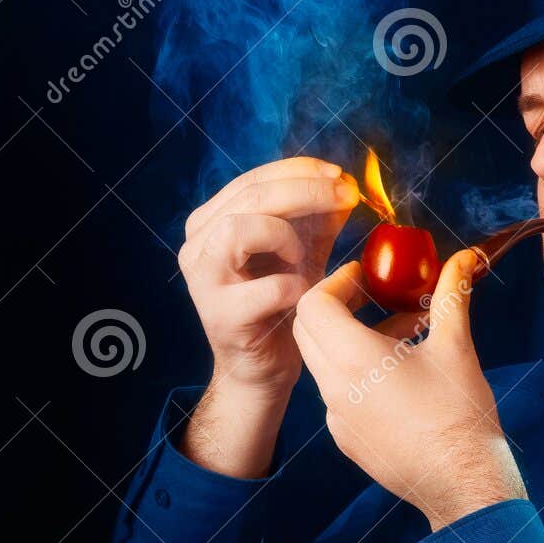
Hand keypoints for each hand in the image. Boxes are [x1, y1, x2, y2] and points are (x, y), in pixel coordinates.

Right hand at [178, 156, 360, 395]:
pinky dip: (297, 286)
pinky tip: (305, 294)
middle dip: (305, 191)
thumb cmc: (279, 308)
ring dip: (285, 235)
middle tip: (346, 195)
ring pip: (240, 229)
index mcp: (210, 222)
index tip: (339, 174)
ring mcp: (204, 280)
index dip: (298, 171)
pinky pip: (269, 287)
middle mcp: (197, 244)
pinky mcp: (223, 316)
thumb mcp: (301, 254)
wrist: (261, 371)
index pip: (252, 180)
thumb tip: (346, 184)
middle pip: (250, 198)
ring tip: (303, 256)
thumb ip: (317, 220)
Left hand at [292, 247, 526, 529]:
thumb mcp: (456, 347)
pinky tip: (397, 378)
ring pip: (323, 363)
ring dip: (349, 340)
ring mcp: (337, 418)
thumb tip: (465, 258)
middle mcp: (334, 388)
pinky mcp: (347, 440)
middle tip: (371, 296)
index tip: (365, 277)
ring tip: (398, 336)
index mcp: (354, 359)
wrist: (463, 483)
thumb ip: (452, 295)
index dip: (335, 282)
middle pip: (308, 331)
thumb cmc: (459, 415)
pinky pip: (337, 395)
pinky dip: (356, 375)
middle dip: (334, 307)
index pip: (312, 305)